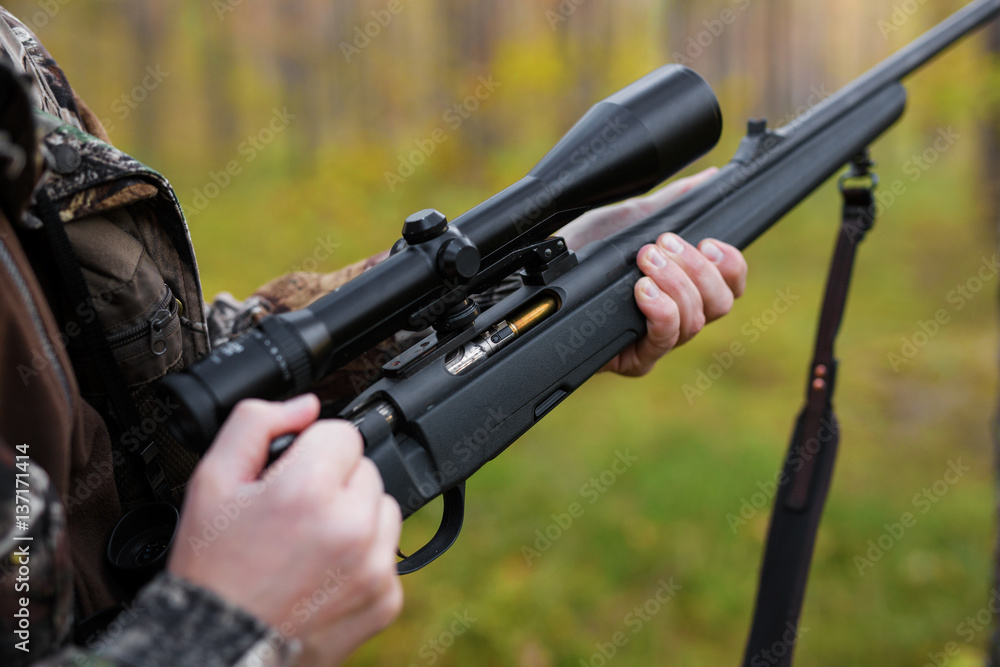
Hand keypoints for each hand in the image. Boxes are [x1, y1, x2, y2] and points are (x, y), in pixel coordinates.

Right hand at [168, 394, 402, 665]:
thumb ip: (257, 424)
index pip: (343, 433)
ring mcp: (374, 567)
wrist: (219, 646)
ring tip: (309, 544)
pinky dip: (363, 557)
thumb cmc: (213, 570)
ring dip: (355, 516)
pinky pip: (388, 553)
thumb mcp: (211, 481)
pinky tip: (324, 573)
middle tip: (293, 515)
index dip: (310, 451)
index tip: (289, 478)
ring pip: (383, 508)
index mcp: (310, 490)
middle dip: (334, 482)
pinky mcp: (386, 599)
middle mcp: (351, 527)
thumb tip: (305, 405)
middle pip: (366, 469)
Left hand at [558, 168, 747, 376]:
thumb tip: (709, 177)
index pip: (730, 285)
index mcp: (683, 286)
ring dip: (676, 284)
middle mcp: (677, 315)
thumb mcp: (628, 219)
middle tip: (662, 244)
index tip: (710, 242)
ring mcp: (657, 340)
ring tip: (646, 260)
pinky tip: (643, 291)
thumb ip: (671, 203)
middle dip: (699, 269)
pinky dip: (660, 311)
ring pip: (695, 322)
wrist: (541, 278)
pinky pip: (664, 341)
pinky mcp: (636, 359)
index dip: (731, 266)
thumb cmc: (582, 251)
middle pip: (719, 304)